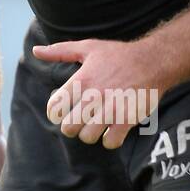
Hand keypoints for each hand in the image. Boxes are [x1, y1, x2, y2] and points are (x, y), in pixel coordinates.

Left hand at [32, 37, 165, 148]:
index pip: (55, 108)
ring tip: (98, 125)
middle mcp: (94, 96)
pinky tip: (113, 130)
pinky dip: (110, 140)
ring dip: (91, 134)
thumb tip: (36, 50)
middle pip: (69, 128)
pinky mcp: (127, 119)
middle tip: (81, 120)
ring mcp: (111, 110)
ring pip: (88, 137)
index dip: (57, 112)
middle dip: (73, 127)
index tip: (65, 109)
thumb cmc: (119, 54)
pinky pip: (110, 142)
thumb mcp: (88, 47)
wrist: (153, 61)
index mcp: (81, 80)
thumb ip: (60, 51)